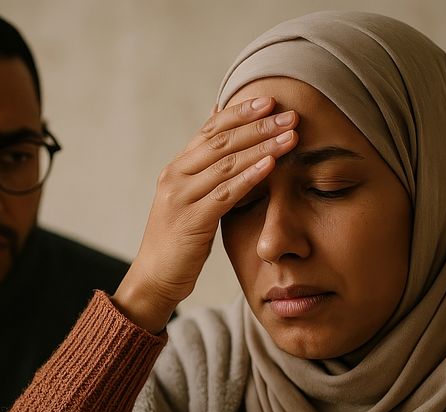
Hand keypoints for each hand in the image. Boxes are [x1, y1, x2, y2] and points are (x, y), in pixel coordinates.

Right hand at [113, 97, 298, 331]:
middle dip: (258, 125)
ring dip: (262, 147)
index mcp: (177, 168)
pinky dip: (250, 177)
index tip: (270, 100)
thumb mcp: (191, 198)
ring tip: (290, 135)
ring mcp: (181, 197)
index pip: (211, 130)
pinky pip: (225, 194)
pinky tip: (271, 165)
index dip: (241, 113)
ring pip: (226, 164)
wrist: (154, 278)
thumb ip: (206, 167)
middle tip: (289, 113)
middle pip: (221, 141)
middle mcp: (175, 176)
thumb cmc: (178, 240)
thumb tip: (218, 124)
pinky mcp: (191, 220)